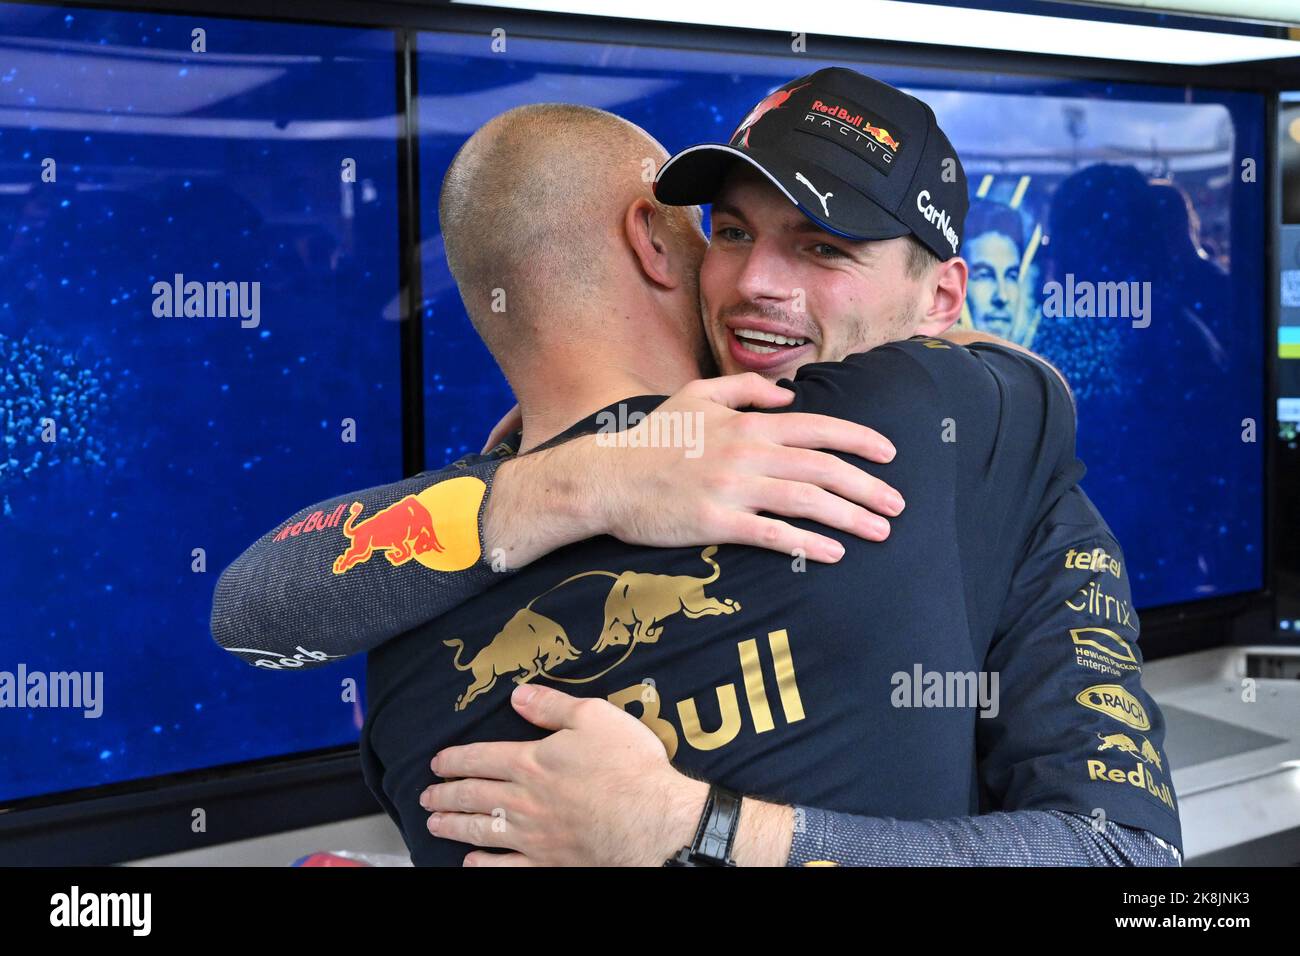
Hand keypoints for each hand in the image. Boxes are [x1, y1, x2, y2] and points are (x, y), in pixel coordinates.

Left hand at [420, 685, 707, 865]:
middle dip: (445, 794)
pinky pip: (505, 867)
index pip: (481, 758)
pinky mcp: (549, 862)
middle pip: (473, 796)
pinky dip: (483, 865)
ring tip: (435, 824)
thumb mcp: (593, 717)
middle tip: (426, 796)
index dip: (454, 760)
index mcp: (531, 762)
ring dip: (454, 826)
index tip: (437, 763)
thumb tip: (518, 696)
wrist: (652, 821)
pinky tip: (469, 863)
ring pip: (481, 831)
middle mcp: (524, 801)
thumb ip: (551, 707)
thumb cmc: (628, 767)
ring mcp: (533, 836)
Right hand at [485, 373, 902, 567]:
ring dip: (850, 517)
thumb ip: (745, 390)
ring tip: (879, 532)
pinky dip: (807, 543)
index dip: (860, 440)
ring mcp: (733, 488)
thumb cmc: (652, 439)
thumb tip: (789, 394)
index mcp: (748, 424)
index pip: (819, 428)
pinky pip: (773, 534)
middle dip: (868, 487)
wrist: (606, 476)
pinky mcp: (716, 523)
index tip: (890, 454)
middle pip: (823, 468)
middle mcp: (748, 453)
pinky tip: (833, 554)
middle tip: (898, 505)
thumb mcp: (696, 395)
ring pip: (806, 501)